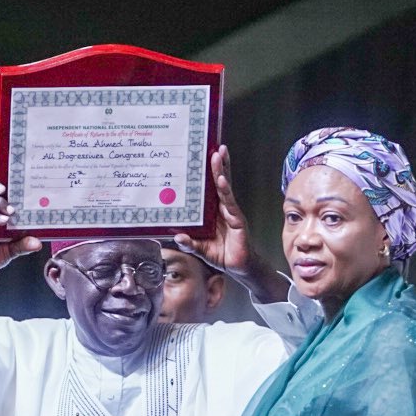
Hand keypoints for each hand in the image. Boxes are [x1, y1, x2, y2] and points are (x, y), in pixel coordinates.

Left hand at [173, 147, 288, 302]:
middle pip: (220, 182)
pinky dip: (225, 191)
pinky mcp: (237, 219)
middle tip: (214, 148)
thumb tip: (176, 236)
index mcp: (214, 213)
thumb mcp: (201, 250)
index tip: (205, 156)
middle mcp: (223, 209)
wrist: (239, 268)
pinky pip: (230, 202)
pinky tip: (221, 181)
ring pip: (225, 188)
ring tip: (218, 156)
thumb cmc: (222, 256)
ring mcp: (231, 212)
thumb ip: (189, 243)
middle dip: (218, 165)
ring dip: (221, 171)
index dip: (209, 173)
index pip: (210, 189)